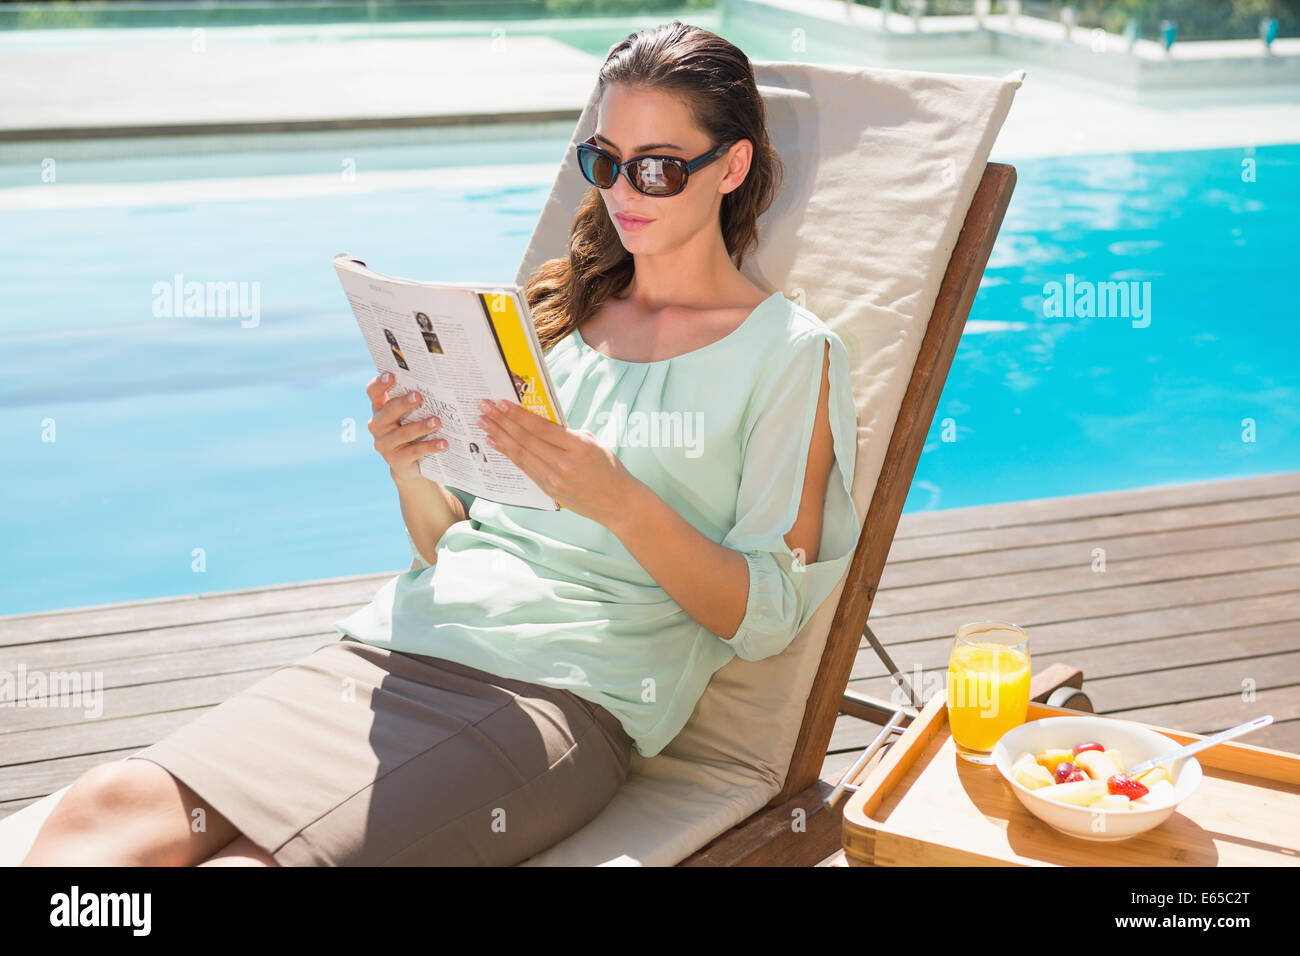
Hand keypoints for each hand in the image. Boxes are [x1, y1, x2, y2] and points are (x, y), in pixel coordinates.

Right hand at [366, 372, 445, 482]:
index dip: (379, 384)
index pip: (373, 393)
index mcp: (380, 410)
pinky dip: (430, 446)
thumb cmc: (413, 431)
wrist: (410, 465)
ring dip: (420, 426)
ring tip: (437, 421)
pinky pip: (414, 452)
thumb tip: (437, 384)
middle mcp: (378, 426)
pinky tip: (443, 443)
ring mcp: (385, 445)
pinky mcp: (396, 461)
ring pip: (402, 433)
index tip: (391, 375)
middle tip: (418, 396)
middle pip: (387, 412)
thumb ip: (415, 401)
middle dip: (403, 404)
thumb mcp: (411, 415)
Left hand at [477, 398, 636, 525]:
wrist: (618, 504)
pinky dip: (509, 454)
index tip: (501, 403)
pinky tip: (497, 443)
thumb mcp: (594, 444)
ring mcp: (554, 480)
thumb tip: (540, 423)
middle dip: (502, 422)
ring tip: (483, 424)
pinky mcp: (548, 490)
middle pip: (526, 440)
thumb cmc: (609, 469)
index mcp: (579, 448)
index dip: (518, 415)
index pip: (541, 428)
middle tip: (483, 408)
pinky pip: (525, 468)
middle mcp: (564, 465)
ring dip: (500, 437)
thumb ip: (567, 434)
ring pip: (521, 454)